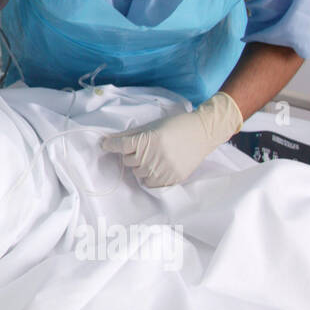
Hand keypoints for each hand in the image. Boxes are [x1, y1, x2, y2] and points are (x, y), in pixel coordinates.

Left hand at [99, 91, 242, 187]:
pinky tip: (158, 167)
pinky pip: (149, 184)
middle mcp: (152, 156)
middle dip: (131, 154)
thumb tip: (110, 140)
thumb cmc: (176, 126)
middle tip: (144, 148)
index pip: (120, 146)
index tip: (106, 144)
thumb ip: (131, 134)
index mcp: (147, 140)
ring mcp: (161, 170)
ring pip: (137, 173)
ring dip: (141, 166)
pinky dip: (150, 177)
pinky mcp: (170, 179)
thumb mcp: (152, 126)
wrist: (202, 133)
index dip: (111, 145)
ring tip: (154, 156)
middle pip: (127, 160)